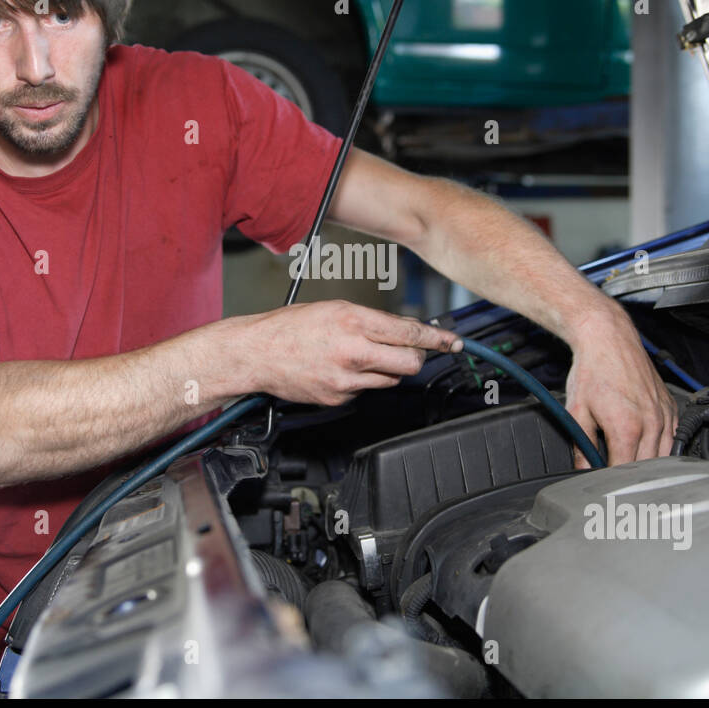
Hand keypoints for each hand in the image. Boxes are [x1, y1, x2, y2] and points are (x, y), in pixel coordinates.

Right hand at [245, 300, 462, 406]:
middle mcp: (353, 350)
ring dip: (387, 370)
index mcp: (353, 320)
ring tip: (361, 357)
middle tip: (410, 352)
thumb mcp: (334, 309)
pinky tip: (340, 370)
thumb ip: (371, 320)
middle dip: (416, 358)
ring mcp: (345, 378)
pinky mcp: (337, 397)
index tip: (453, 342)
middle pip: (410, 363)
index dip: (437, 339)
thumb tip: (402, 330)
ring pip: (390, 380)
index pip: (409, 332)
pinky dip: (361, 382)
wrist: (255, 353)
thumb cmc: (289, 327)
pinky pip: (365, 392)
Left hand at [562, 301, 677, 468]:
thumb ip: (582, 447)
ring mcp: (664, 414)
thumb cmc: (592, 370)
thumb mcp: (577, 411)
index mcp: (627, 428)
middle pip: (647, 468)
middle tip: (618, 484)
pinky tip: (650, 450)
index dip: (613, 484)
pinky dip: (664, 448)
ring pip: (665, 456)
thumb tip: (583, 471)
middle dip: (632, 479)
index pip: (624, 472)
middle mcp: (651, 423)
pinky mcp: (670, 406)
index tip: (605, 488)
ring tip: (634, 471)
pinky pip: (674, 437)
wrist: (608, 338)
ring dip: (650, 465)